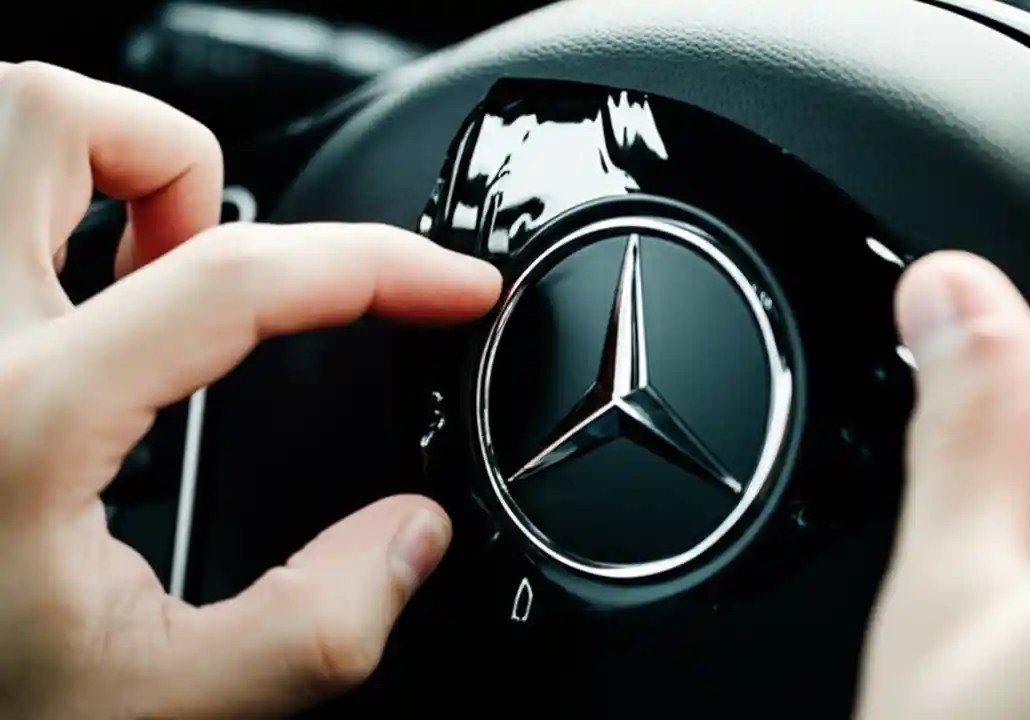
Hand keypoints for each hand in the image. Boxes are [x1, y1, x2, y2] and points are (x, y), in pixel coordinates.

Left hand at [0, 62, 500, 717]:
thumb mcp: (159, 704)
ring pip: (9, 134)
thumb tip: (409, 540)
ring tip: (150, 272)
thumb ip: (311, 630)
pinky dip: (57, 214)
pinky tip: (90, 312)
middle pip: (59, 119)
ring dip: (109, 170)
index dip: (374, 263)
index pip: (233, 277)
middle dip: (188, 168)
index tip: (448, 285)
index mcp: (26, 419)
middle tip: (228, 267)